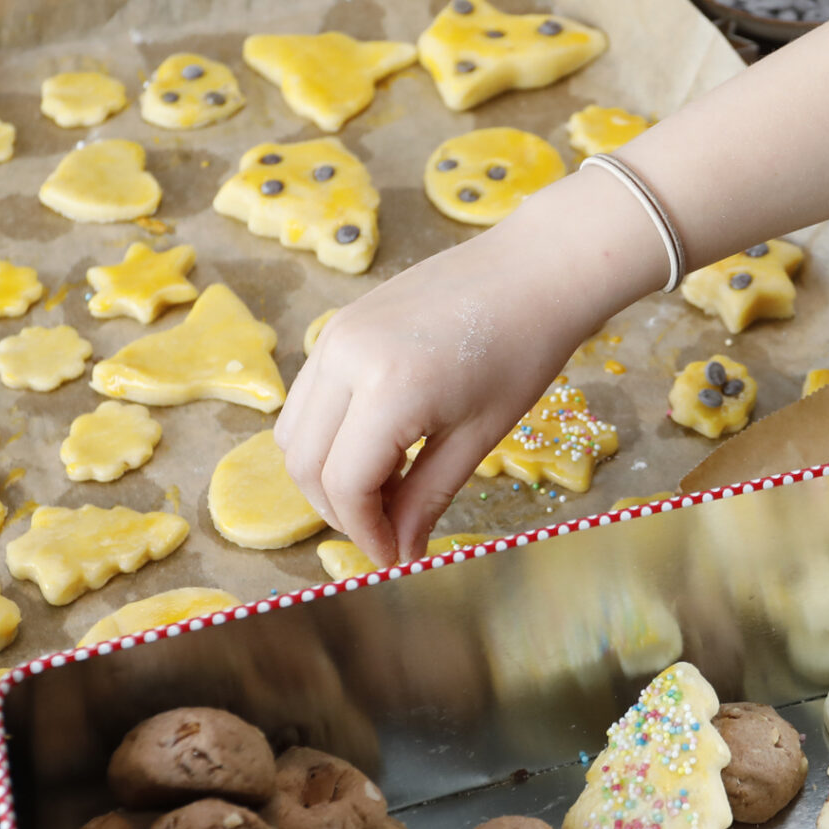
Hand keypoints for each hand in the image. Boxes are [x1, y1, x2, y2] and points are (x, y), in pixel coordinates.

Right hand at [277, 172, 657, 563]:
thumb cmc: (523, 350)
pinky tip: (378, 450)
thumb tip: (399, 553)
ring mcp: (334, 336)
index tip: (394, 558)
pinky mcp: (337, 326)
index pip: (345, 485)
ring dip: (326, 475)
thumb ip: (427, 497)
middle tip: (388, 533)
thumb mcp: (478, 437)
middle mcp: (345, 358)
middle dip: (341, 512)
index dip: (365, 533)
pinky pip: (309, 398)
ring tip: (384, 494)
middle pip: (305, 464)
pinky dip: (329, 436)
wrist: (532, 269)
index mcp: (389, 388)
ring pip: (295, 433)